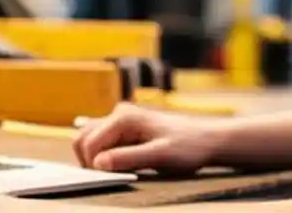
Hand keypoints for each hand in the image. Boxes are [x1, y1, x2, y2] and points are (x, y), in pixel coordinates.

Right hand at [72, 103, 221, 174]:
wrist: (207, 139)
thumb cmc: (188, 146)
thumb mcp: (160, 156)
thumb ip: (128, 158)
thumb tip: (98, 163)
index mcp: (124, 117)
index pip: (89, 142)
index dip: (93, 164)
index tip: (108, 177)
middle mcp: (119, 113)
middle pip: (84, 137)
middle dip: (89, 160)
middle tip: (110, 175)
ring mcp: (121, 120)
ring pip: (91, 139)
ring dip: (96, 158)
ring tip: (118, 170)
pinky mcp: (125, 129)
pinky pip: (103, 141)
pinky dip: (105, 155)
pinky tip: (122, 164)